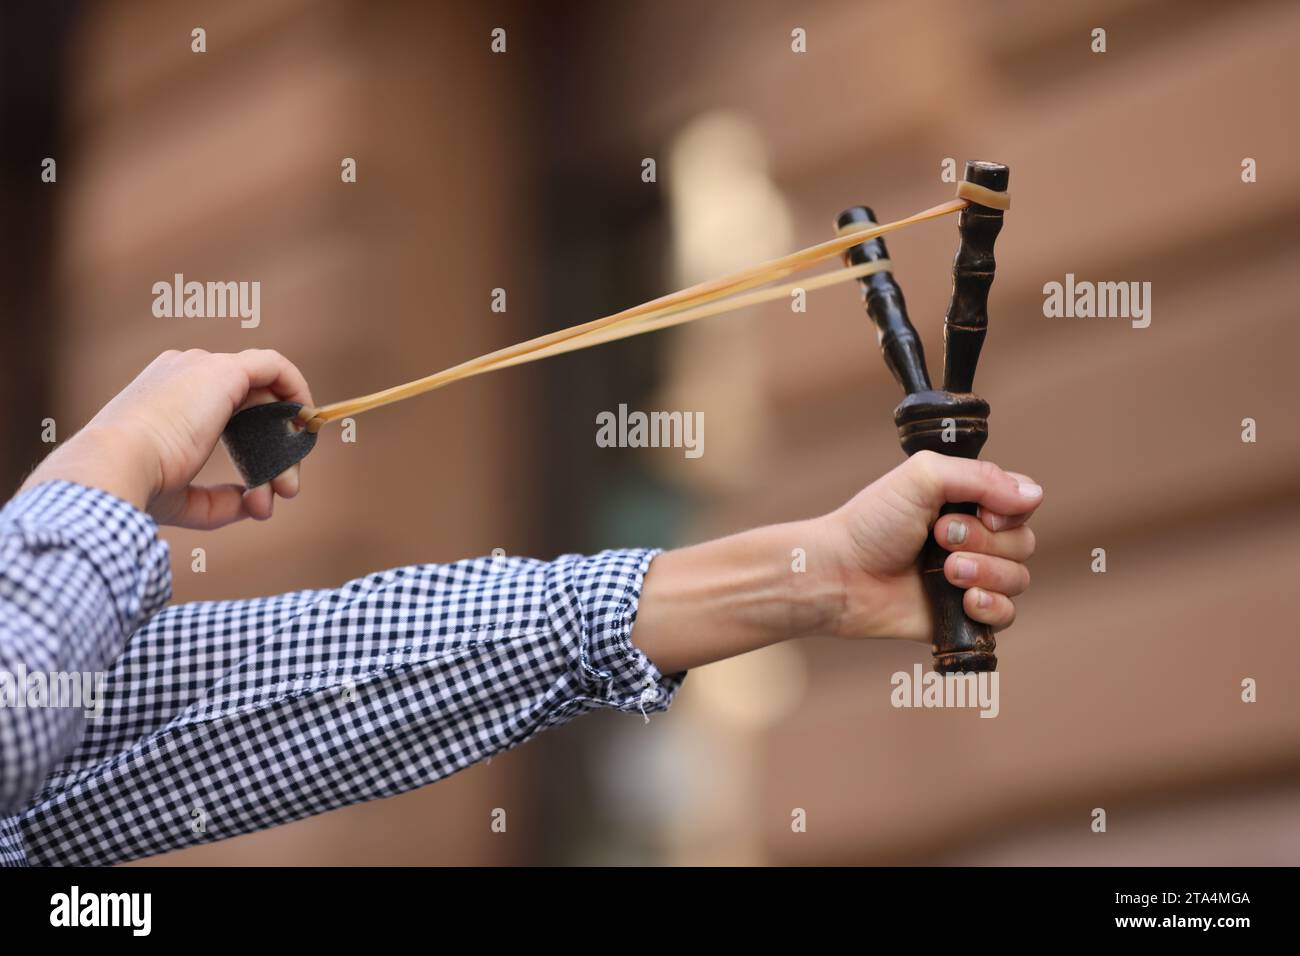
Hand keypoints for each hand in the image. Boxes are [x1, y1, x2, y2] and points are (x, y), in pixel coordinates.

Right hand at [21, 349, 313, 528]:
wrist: (116, 465)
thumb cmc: (138, 484)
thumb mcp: (180, 500)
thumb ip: (217, 501)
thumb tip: (253, 504)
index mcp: (167, 396)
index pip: (227, 415)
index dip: (256, 451)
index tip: (266, 491)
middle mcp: (183, 374)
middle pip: (250, 408)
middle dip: (275, 453)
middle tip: (285, 492)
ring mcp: (202, 367)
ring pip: (265, 399)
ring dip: (285, 443)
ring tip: (287, 485)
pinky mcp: (223, 370)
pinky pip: (274, 366)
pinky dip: (296, 389)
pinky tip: (307, 421)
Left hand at [823, 450, 1041, 642]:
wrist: (841, 575)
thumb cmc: (872, 523)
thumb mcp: (922, 478)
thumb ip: (981, 477)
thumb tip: (1035, 496)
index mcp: (967, 502)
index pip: (1022, 502)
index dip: (1010, 509)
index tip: (982, 511)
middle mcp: (974, 538)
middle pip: (1024, 542)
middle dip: (986, 541)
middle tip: (940, 538)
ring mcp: (970, 578)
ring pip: (1019, 578)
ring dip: (985, 573)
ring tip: (945, 571)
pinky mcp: (963, 615)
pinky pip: (1007, 615)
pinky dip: (991, 607)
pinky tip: (964, 601)